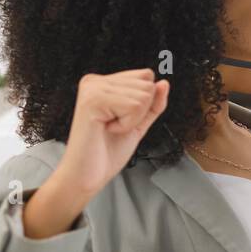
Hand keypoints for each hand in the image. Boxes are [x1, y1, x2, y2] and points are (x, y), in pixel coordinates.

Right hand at [57, 69, 169, 199]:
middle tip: (115, 126)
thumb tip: (164, 83)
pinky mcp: (93, 100)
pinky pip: (134, 106)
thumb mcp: (138, 123)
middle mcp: (95, 82)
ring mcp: (92, 89)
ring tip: (110, 128)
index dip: (144, 104)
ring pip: (144, 95)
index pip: (146, 76)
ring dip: (133, 120)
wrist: (86, 175)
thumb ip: (152, 104)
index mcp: (103, 83)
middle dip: (140, 112)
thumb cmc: (107, 152)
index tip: (121, 119)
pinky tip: (107, 129)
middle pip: (147, 84)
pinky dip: (127, 124)